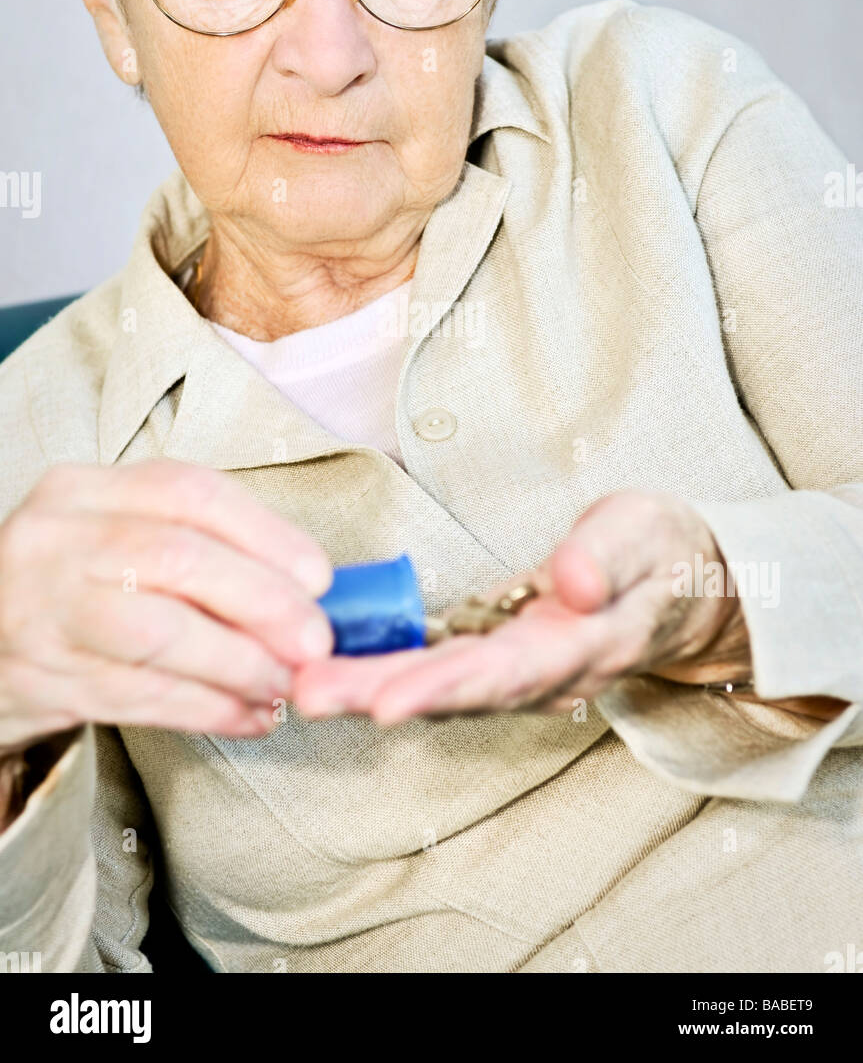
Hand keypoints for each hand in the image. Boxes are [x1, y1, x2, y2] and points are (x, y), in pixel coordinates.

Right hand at [0, 460, 333, 750]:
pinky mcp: (40, 679)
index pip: (189, 493)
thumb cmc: (70, 583)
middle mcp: (56, 541)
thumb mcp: (113, 536)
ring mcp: (41, 611)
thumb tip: (306, 587)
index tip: (319, 575)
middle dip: (262, 602)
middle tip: (316, 641)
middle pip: (179, 560)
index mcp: (84, 490)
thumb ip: (195, 546)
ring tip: (287, 685)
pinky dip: (207, 709)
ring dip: (239, 665)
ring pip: (161, 635)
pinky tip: (249, 716)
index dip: (265, 533)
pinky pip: (141, 697)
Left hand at [291, 490, 749, 723]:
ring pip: (438, 690)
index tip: (387, 702)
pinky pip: (436, 674)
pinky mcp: (498, 661)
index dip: (445, 688)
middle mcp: (543, 675)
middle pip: (455, 692)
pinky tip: (331, 667)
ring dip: (368, 692)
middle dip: (379, 695)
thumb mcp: (642, 535)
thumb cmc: (658, 552)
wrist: (680, 588)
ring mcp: (519, 675)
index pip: (508, 672)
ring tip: (301, 685)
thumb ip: (604, 556)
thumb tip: (568, 580)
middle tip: (307, 692)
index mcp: (581, 646)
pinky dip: (382, 676)